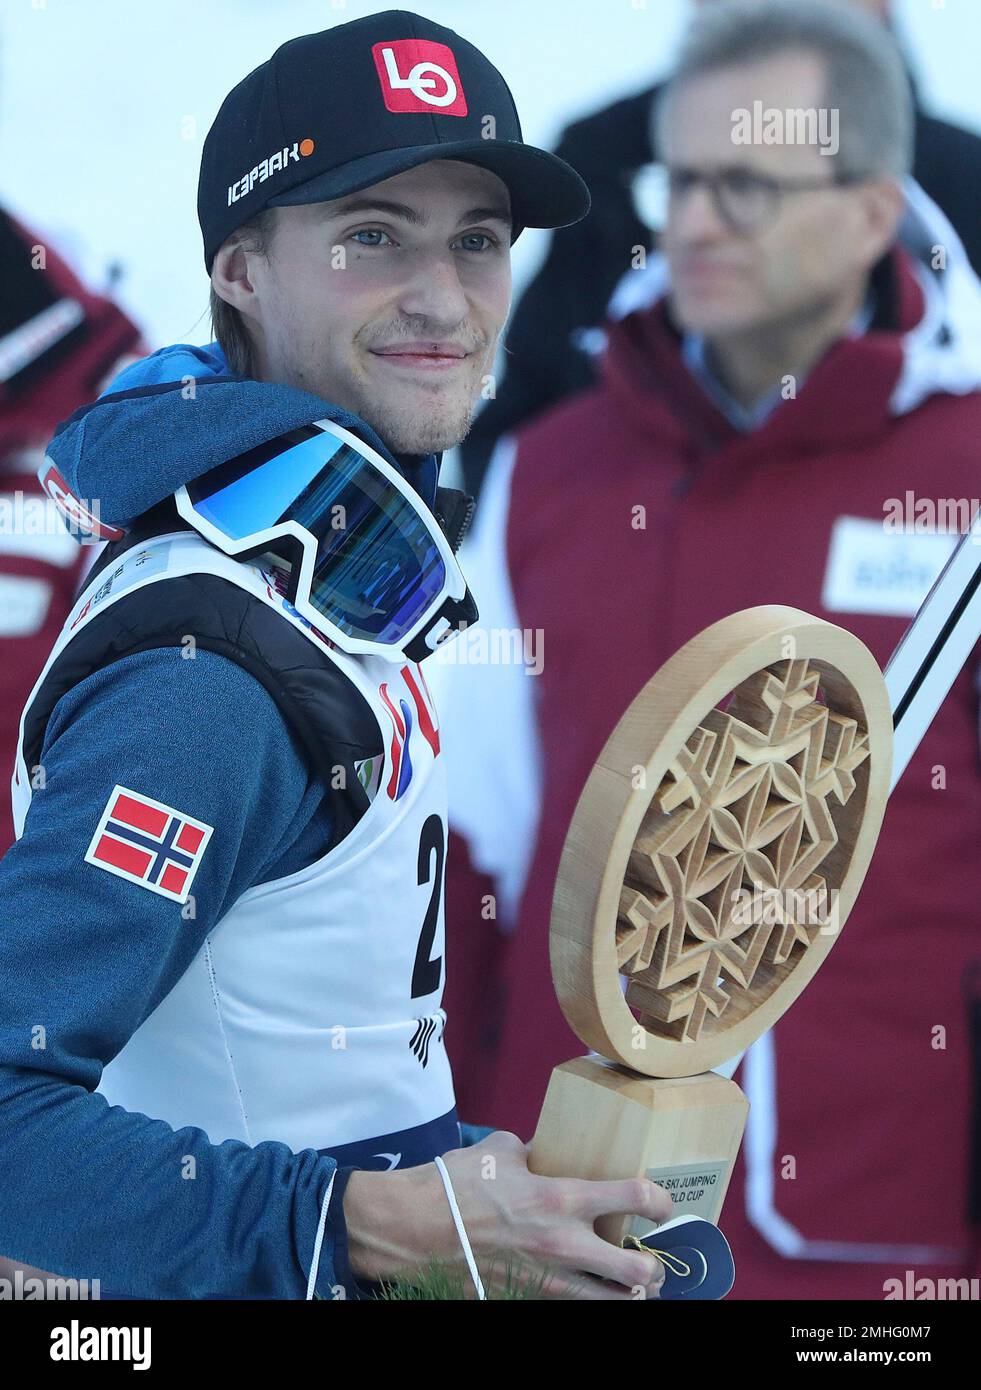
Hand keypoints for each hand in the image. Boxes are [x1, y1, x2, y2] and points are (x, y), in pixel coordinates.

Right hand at [342, 1130, 671, 1298]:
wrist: (413, 1230)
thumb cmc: (455, 1184)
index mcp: (562, 1198)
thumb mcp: (501, 1151)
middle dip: (653, 1269)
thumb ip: (535, 1152)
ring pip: (614, 1305)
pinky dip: (585, 1304)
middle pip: (638, 1272)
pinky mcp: (527, 1301)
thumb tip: (547, 1150)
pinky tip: (583, 1294)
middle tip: (648, 1259)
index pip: (636, 1197)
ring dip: (627, 1297)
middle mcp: (565, 1245)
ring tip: (627, 1288)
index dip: (661, 1201)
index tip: (662, 1205)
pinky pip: (571, 1312)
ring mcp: (548, 1282)